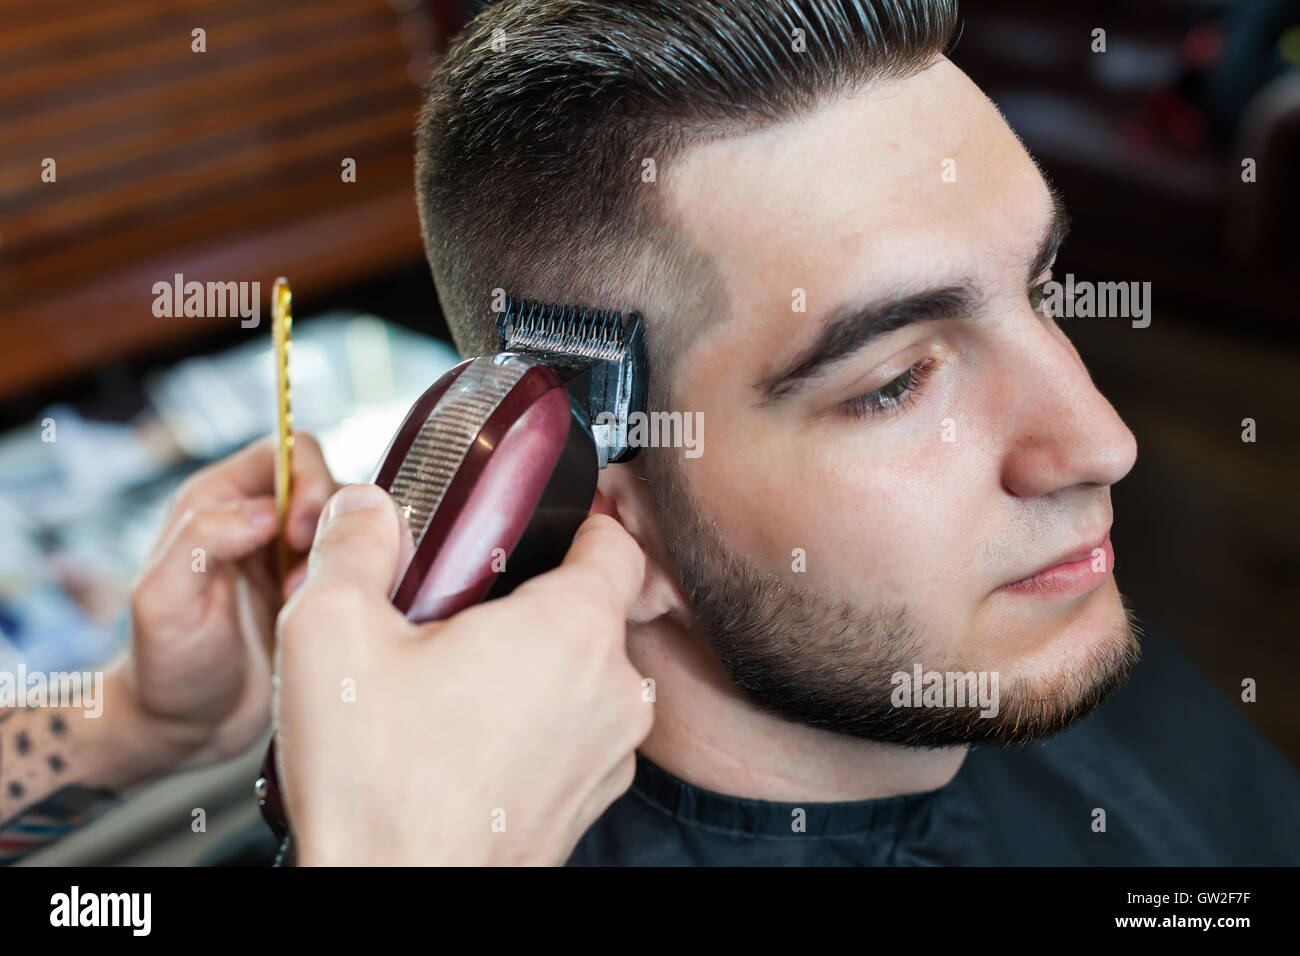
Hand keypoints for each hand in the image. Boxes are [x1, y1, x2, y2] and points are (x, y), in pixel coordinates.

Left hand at [123, 433, 335, 774]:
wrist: (188, 730)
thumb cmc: (165, 666)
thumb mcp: (162, 601)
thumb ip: (202, 540)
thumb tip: (264, 511)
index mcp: (220, 502)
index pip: (289, 453)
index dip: (308, 482)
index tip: (301, 534)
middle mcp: (264, 521)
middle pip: (333, 485)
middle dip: (335, 526)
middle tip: (311, 577)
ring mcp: (298, 558)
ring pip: (356, 527)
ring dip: (348, 559)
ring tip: (313, 603)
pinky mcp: (324, 592)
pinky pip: (364, 566)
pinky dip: (363, 582)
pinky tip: (336, 616)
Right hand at [274, 483, 652, 865]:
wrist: (395, 900)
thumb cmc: (377, 789)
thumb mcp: (332, 633)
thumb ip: (354, 546)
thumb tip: (367, 508)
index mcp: (572, 631)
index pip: (616, 541)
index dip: (578, 522)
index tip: (533, 529)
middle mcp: (612, 691)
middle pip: (594, 608)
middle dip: (532, 599)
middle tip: (460, 614)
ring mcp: (608, 753)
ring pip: (584, 673)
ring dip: (533, 665)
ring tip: (454, 681)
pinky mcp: (589, 799)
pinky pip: (576, 731)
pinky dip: (537, 721)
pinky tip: (467, 736)